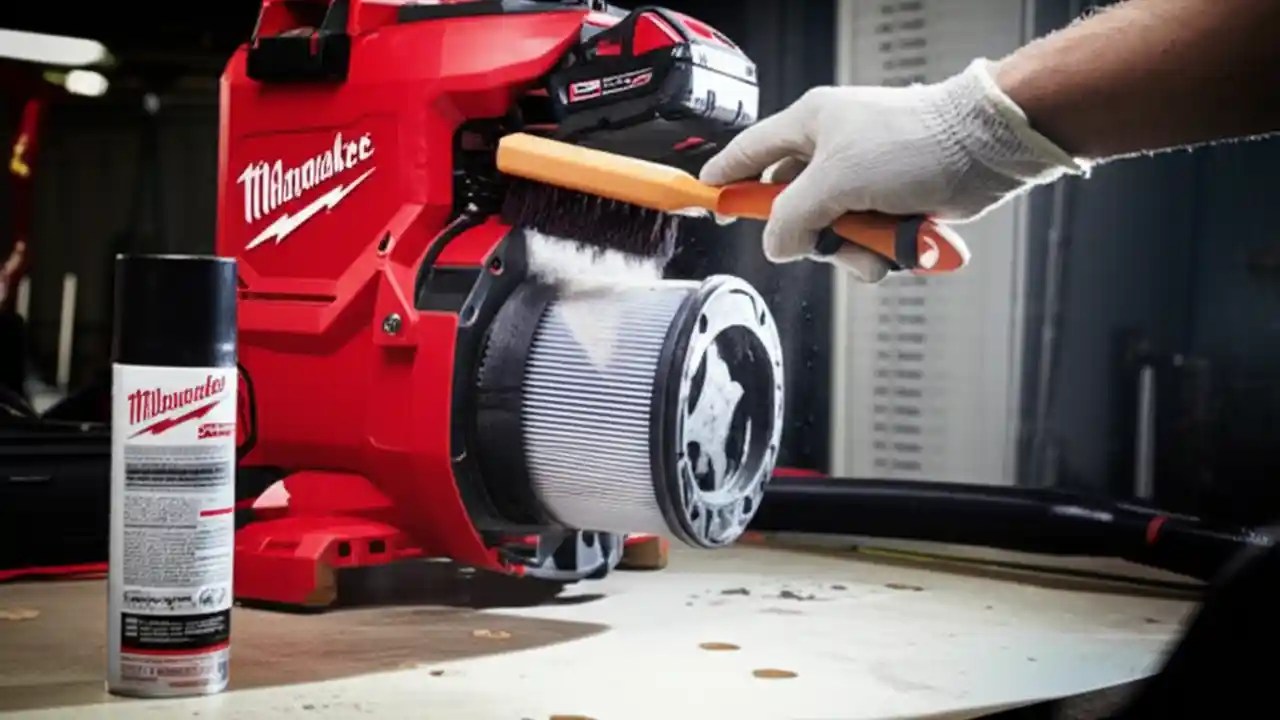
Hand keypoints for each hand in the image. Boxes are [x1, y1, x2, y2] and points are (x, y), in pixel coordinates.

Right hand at [700, 59, 1086, 281]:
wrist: (984, 151)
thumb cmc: (913, 143)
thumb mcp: (834, 181)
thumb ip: (791, 217)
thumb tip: (776, 246)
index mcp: (809, 125)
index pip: (749, 153)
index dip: (725, 180)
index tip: (708, 204)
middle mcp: (834, 150)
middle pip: (792, 208)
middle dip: (812, 235)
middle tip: (826, 237)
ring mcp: (865, 178)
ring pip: (833, 232)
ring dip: (854, 250)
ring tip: (880, 244)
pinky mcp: (893, 202)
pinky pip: (868, 240)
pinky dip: (881, 251)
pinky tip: (900, 246)